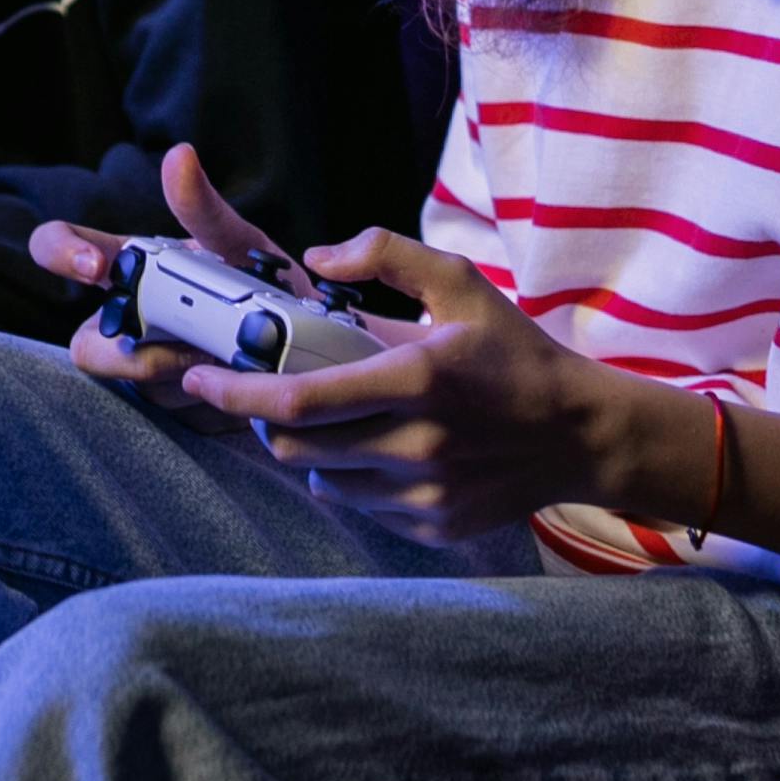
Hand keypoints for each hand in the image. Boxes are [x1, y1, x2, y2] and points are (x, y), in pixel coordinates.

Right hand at [36, 141, 336, 416]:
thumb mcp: (242, 245)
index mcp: (129, 266)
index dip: (60, 252)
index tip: (97, 269)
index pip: (58, 244)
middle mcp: (124, 318)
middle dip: (139, 354)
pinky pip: (176, 417)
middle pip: (87, 344)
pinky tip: (246, 387)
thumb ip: (206, 211)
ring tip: (241, 358)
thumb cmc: (268, 285)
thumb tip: (179, 156)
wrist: (317, 348)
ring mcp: (141, 368)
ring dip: (192, 375)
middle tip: (195, 346)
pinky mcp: (172, 410)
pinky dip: (215, 405)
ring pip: (140, 385)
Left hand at [171, 224, 715, 544]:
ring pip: (322, 478)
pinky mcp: (433, 526)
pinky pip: (360, 505)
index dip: (235, 394)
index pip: (300, 400)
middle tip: (268, 394)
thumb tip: (316, 257)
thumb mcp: (460, 283)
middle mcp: (417, 444)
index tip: (198, 380)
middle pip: (297, 446)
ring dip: (308, 449)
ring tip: (334, 418)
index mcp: (417, 379)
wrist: (581, 434)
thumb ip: (386, 254)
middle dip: (266, 420)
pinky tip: (376, 450)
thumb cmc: (514, 353)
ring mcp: (425, 493)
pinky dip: (349, 478)